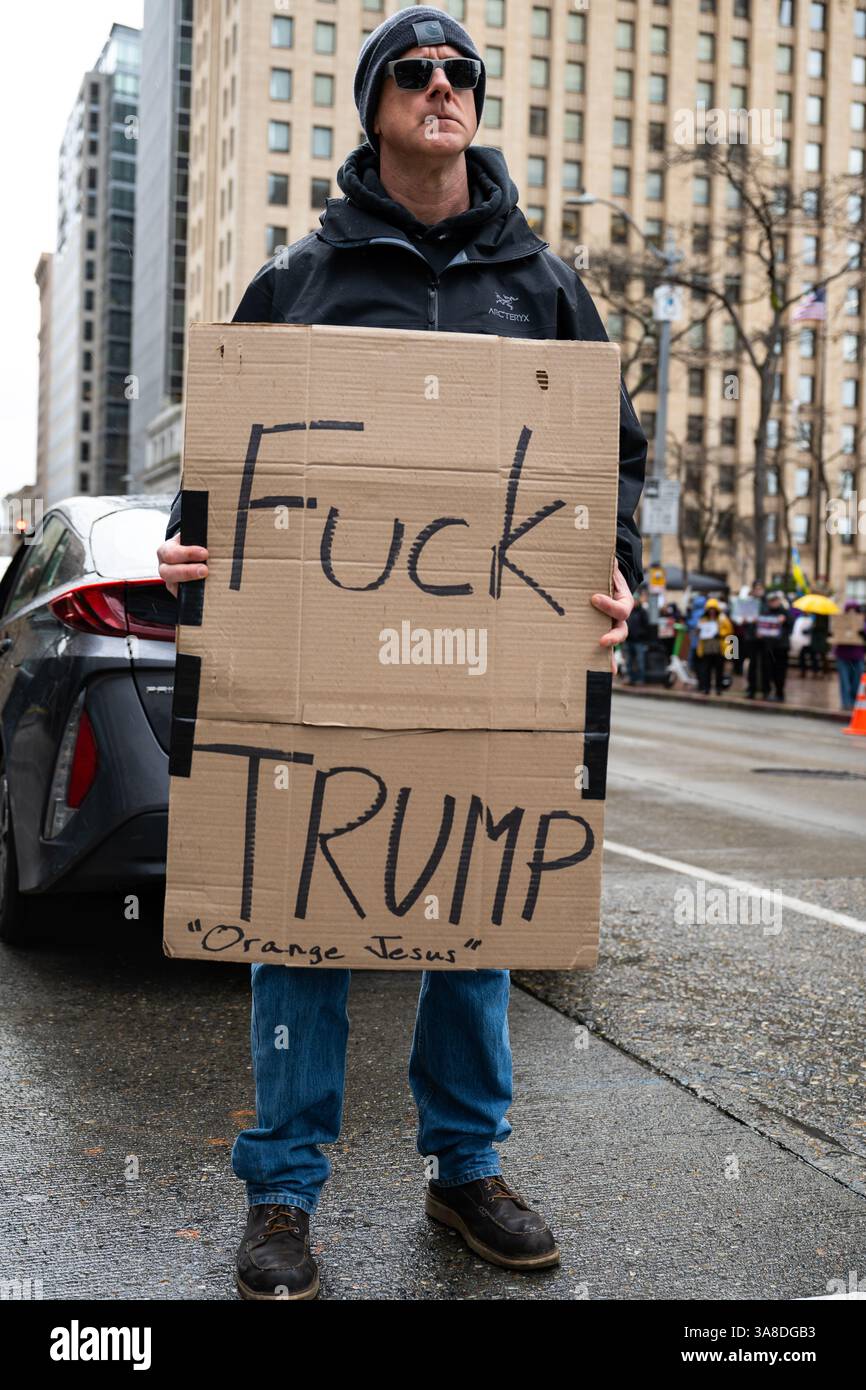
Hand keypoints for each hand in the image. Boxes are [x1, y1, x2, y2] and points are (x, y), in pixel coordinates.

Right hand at [157, 537, 208, 598]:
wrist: (191, 555)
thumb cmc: (192, 545)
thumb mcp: (193, 537)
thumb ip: (201, 537)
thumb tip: (219, 534)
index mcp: (166, 551)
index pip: (171, 553)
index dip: (188, 553)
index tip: (205, 553)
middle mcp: (165, 567)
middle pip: (168, 572)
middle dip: (188, 571)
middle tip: (205, 570)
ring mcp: (170, 582)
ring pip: (173, 586)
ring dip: (190, 583)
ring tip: (206, 580)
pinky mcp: (177, 592)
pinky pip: (182, 596)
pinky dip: (194, 595)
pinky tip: (206, 592)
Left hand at [591, 558, 633, 672]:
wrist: (603, 577)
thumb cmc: (605, 570)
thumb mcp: (607, 564)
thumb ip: (606, 560)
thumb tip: (603, 550)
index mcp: (624, 600)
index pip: (621, 607)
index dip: (609, 604)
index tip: (593, 598)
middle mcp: (619, 616)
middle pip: (621, 630)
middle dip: (613, 637)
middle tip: (602, 640)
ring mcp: (610, 625)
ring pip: (613, 642)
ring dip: (609, 656)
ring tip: (605, 670)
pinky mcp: (599, 631)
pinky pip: (602, 647)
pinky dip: (602, 661)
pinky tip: (596, 672)